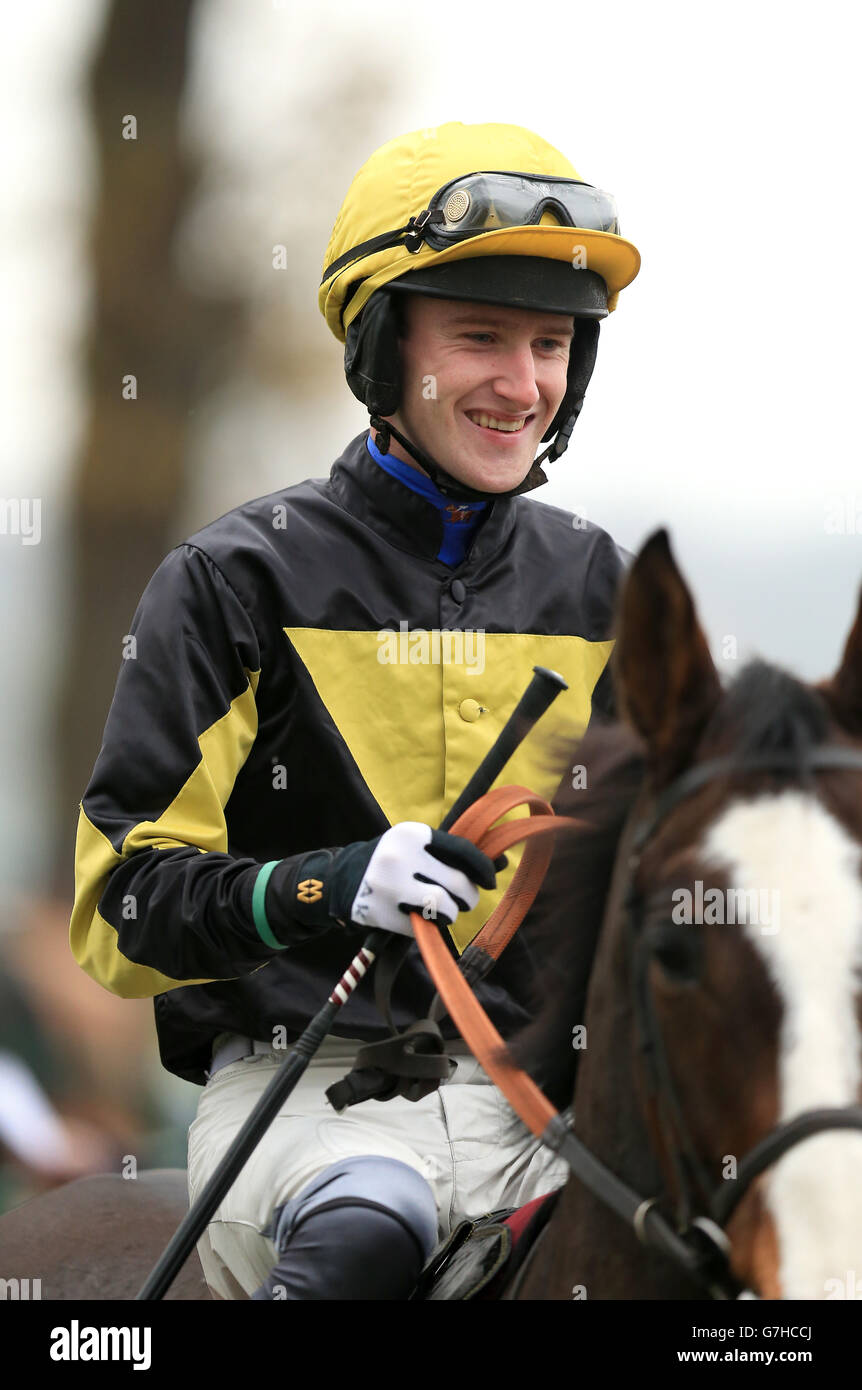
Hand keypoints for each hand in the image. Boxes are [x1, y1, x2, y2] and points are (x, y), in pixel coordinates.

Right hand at [329, 822, 504, 937]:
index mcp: (413, 834)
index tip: (489, 882)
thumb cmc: (391, 860)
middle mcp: (402, 857)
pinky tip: (421, 917)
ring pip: (444, 907)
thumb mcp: (416, 847)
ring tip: (444, 910)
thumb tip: (500, 865)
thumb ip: (452, 854)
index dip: (483, 869)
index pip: (463, 851)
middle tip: (465, 900)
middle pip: (458, 883)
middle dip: (468, 896)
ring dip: (452, 913)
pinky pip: (423, 925)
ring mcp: (390, 887)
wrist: (341, 879)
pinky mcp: (382, 913)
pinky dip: (429, 925)